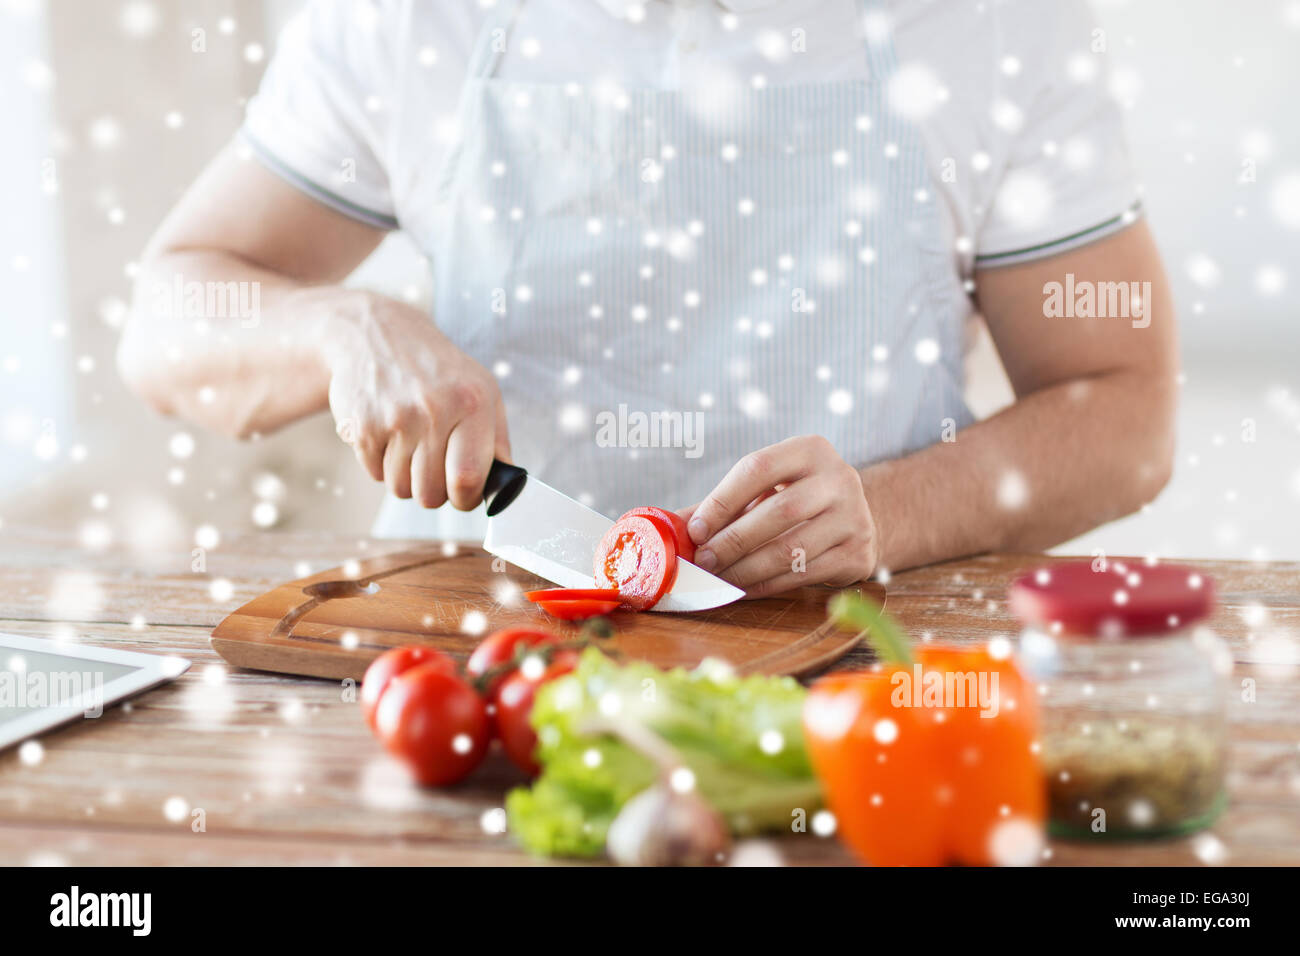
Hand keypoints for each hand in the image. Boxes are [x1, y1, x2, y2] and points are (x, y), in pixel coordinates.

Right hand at [320, 291, 510, 509]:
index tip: (463, 493)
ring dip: (405, 476)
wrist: (376, 334)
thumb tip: (505, 488)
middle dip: (433, 490)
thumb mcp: (482, 389)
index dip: (466, 498)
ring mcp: (395, 418)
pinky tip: (387, 432)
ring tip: (409, 442)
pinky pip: (375, 474)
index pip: (468, 479)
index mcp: (473, 403)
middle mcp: (435, 409)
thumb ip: (498, 440)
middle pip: (431, 494)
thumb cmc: (438, 370)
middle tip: (433, 465)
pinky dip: (380, 463)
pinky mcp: (362, 426)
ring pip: (401, 488)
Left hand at [678, 435, 878, 597]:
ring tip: (718, 579)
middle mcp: (839, 478)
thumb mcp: (766, 488)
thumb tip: (671, 527)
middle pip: (779, 511)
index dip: (722, 500)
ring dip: (746, 569)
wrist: (858, 516)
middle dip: (733, 541)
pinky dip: (767, 586)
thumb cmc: (795, 498)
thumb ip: (724, 503)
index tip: (696, 530)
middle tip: (704, 562)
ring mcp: (855, 517)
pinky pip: (804, 575)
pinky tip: (743, 589)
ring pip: (792, 549)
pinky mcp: (859, 554)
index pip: (759, 468)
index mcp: (811, 450)